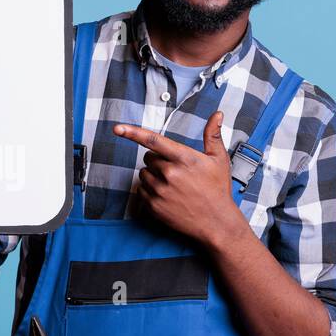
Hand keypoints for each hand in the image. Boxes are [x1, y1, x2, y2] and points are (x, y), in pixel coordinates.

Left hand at [112, 111, 245, 248]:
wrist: (216, 222)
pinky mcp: (154, 206)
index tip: (117, 128)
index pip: (153, 141)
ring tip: (172, 184)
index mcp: (184, 159)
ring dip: (153, 175)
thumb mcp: (218, 159)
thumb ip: (212, 135)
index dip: (132, 132)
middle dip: (158, 160)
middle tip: (175, 170)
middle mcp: (170, 174)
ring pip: (143, 174)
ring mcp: (160, 191)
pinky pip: (141, 190)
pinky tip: (166, 195)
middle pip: (148, 158)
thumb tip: (217, 113)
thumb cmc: (217, 189)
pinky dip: (149, 190)